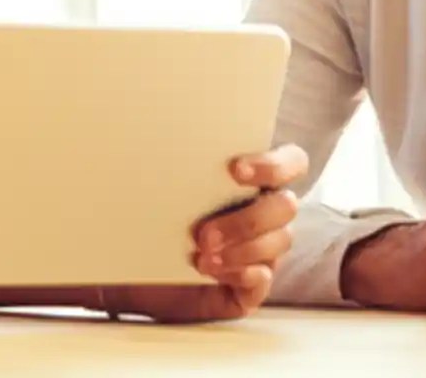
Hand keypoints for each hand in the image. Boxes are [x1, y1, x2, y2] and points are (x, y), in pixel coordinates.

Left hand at [105, 144, 307, 321]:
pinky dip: (240, 273)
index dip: (273, 164)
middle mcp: (265, 212)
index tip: (234, 170)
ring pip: (279, 242)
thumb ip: (167, 167)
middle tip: (204, 233)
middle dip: (248, 220)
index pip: (290, 162)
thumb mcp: (156, 190)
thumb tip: (148, 142)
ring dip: (241, 249)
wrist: (135, 270)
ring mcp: (264, 249)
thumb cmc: (151, 220)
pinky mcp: (254, 284)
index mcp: (252, 180)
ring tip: (201, 257)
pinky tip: (212, 272)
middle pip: (286, 206)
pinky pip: (263, 278)